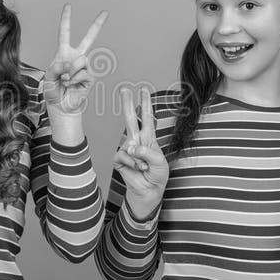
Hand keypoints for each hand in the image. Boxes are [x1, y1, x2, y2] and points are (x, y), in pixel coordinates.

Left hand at [43, 4, 107, 115]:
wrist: (60, 106)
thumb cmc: (53, 91)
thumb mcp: (48, 76)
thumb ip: (56, 66)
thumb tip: (71, 64)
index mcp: (64, 53)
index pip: (65, 33)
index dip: (66, 19)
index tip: (68, 6)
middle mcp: (76, 57)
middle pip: (89, 38)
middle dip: (97, 25)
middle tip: (105, 12)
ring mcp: (84, 67)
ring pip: (80, 61)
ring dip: (70, 72)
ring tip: (64, 80)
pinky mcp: (90, 77)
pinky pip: (83, 73)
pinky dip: (74, 80)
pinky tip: (70, 85)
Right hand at [113, 87, 169, 220]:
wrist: (148, 191)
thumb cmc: (157, 175)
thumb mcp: (160, 162)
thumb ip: (147, 152)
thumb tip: (131, 147)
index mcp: (148, 138)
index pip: (147, 118)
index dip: (145, 103)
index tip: (143, 89)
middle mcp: (136, 141)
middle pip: (130, 119)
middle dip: (127, 103)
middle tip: (124, 89)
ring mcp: (127, 149)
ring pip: (128, 144)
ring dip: (139, 159)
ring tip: (144, 167)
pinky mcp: (119, 158)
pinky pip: (124, 156)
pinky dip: (132, 163)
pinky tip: (136, 169)